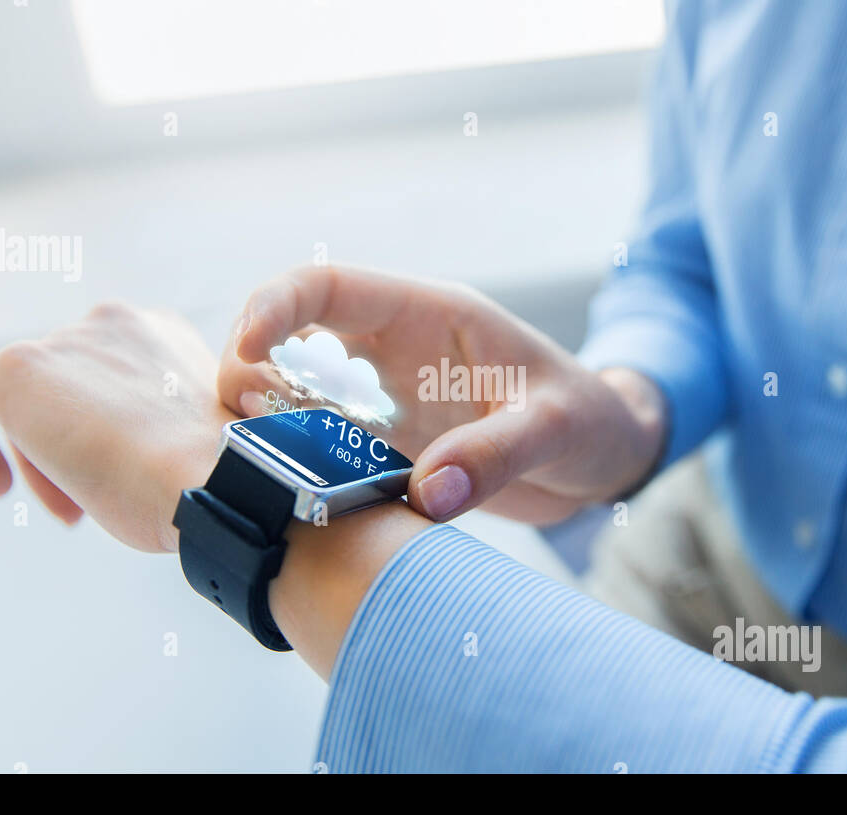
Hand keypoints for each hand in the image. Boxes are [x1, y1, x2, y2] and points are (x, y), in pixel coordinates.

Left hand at [0, 303, 234, 552]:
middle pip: (63, 386)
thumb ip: (156, 423)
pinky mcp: (17, 370)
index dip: (102, 429)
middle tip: (87, 507)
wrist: (215, 479)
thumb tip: (128, 452)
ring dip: (41, 457)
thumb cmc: (211, 476)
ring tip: (71, 510)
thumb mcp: (191, 436)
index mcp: (161, 333)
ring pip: (24, 401)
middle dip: (70, 447)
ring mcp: (65, 342)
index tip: (114, 473)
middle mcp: (112, 323)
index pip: (108, 374)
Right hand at [218, 265, 665, 523]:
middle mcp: (394, 351)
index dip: (276, 307)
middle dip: (249, 368)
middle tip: (239, 424)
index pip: (329, 287)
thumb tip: (425, 495)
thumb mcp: (555, 428)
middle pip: (291, 336)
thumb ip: (494, 454)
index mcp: (428, 314)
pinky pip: (324, 448)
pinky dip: (298, 465)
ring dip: (265, 422)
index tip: (246, 350)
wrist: (606, 456)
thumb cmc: (590, 420)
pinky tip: (291, 493)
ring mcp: (386, 401)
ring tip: (255, 463)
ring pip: (296, 395)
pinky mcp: (388, 448)